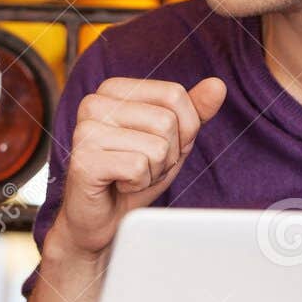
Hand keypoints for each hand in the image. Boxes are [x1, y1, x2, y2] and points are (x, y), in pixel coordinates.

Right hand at [50, 76, 225, 257]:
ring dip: (152, 172)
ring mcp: (85, 130)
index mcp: (113, 90)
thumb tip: (217, 85)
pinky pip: (138, 168)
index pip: (174, 95)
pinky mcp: (84, 159)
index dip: (182, 129)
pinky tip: (119, 185)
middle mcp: (94, 103)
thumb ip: (193, 111)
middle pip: (166, 122)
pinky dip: (138, 185)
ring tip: (128, 176)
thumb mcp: (172, 140)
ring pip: (156, 147)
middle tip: (140, 166)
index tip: (157, 146)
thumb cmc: (134, 174)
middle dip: (166, 155)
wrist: (103, 217)